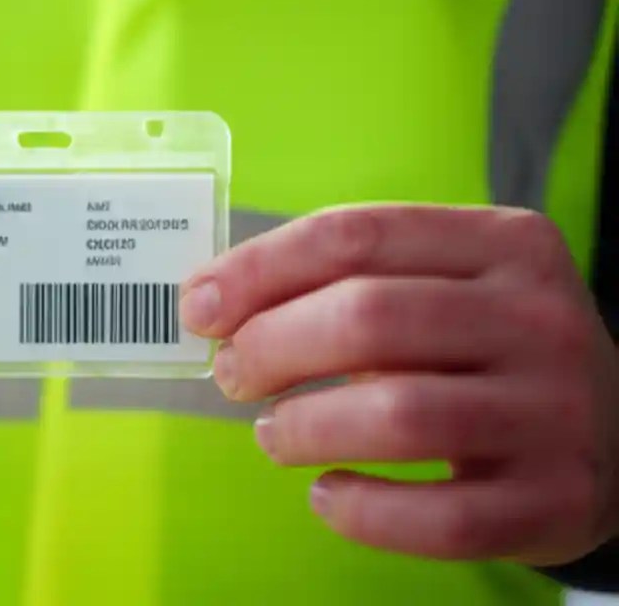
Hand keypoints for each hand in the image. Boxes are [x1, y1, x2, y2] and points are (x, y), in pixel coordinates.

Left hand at [180, 205, 618, 564]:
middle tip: (233, 374)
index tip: (199, 307)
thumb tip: (214, 304)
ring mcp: (555, 413)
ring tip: (274, 434)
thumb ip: (349, 282)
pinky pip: (437, 519)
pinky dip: (361, 510)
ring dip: (304, 428)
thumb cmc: (492, 351)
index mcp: (505, 244)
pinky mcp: (554, 501)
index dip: (257, 270)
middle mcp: (539, 319)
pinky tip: (329, 493)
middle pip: (366, 318)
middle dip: (269, 347)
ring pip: (396, 416)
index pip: (354, 235)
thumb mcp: (448, 287)